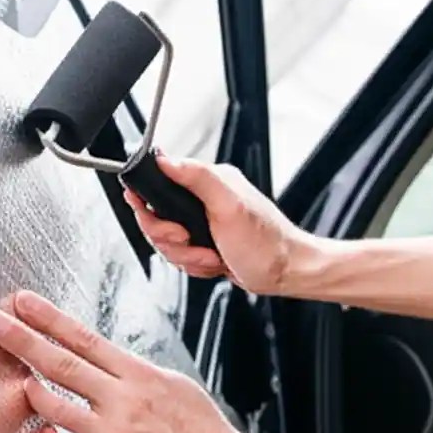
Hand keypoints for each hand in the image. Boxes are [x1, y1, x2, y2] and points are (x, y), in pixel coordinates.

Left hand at [0, 290, 256, 432]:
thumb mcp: (173, 385)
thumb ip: (132, 373)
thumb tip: (99, 359)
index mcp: (141, 376)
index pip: (84, 338)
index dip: (48, 318)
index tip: (22, 302)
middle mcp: (124, 402)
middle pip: (61, 362)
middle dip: (21, 339)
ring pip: (54, 406)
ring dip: (32, 392)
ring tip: (20, 384)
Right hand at [124, 156, 313, 294]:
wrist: (284, 273)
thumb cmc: (265, 243)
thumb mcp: (229, 206)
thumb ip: (197, 178)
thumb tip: (165, 159)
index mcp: (209, 181)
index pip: (158, 182)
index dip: (148, 204)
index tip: (158, 218)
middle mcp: (203, 198)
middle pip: (156, 218)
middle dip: (170, 238)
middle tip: (189, 239)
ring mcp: (203, 222)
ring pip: (166, 241)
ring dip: (185, 255)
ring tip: (209, 254)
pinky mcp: (203, 242)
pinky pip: (179, 255)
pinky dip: (193, 264)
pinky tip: (213, 261)